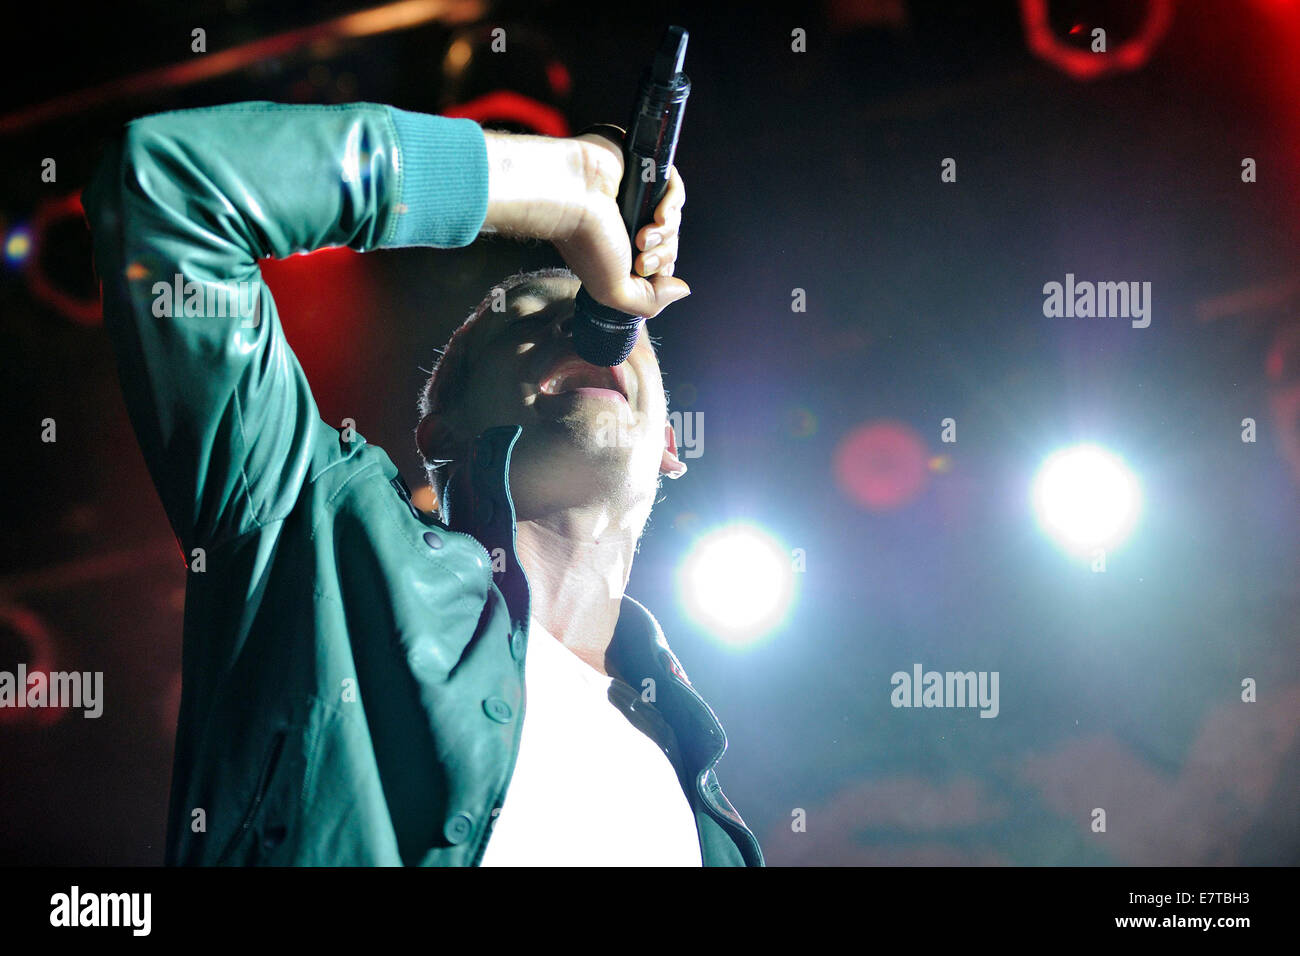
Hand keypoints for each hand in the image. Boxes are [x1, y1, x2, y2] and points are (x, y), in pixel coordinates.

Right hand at [552, 130, 689, 318]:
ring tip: (642, 233)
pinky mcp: (645, 171)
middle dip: (663, 253)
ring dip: (665, 231)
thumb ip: (650, 302)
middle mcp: (630, 226)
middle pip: (670, 242)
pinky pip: (674, 188)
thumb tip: (682, 290)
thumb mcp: (615, 292)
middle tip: (641, 252)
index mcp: (622, 251)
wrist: (571, 196)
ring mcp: (638, 199)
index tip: (642, 269)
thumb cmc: (585, 242)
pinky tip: (659, 213)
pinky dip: (673, 203)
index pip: (661, 262)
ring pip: (673, 218)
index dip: (661, 269)